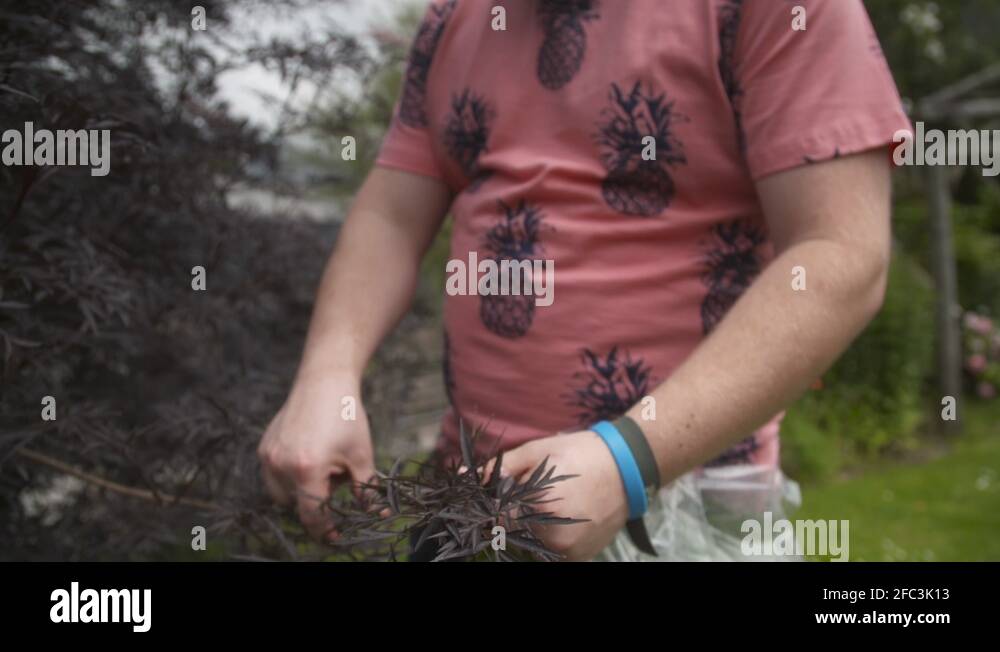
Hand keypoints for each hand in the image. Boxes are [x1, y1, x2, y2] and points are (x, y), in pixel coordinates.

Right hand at [257, 372, 375, 540]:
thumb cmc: (347, 417)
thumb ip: (366, 490)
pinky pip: (273, 475)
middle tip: (336, 480)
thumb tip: (376, 513)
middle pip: (297, 505)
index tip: (336, 535)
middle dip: (317, 502)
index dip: (326, 529)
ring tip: (322, 464)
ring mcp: (269, 455)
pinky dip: (289, 475)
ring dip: (300, 490)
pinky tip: (310, 454)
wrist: (324, 381)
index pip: (313, 515)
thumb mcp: (362, 456)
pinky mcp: (263, 446)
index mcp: (307, 469)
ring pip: (281, 493)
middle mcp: (281, 465)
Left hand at [498, 430, 628, 560]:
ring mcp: (570, 550)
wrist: (627, 467)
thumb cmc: (580, 454)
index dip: (495, 506)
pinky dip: (550, 537)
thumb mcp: (538, 452)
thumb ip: (500, 467)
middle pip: (514, 533)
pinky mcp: (581, 557)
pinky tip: (561, 516)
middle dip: (514, 516)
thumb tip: (467, 476)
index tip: (501, 496)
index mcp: (540, 506)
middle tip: (532, 496)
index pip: (497, 518)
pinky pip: (552, 552)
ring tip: (550, 504)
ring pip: (532, 544)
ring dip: (532, 528)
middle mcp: (555, 535)